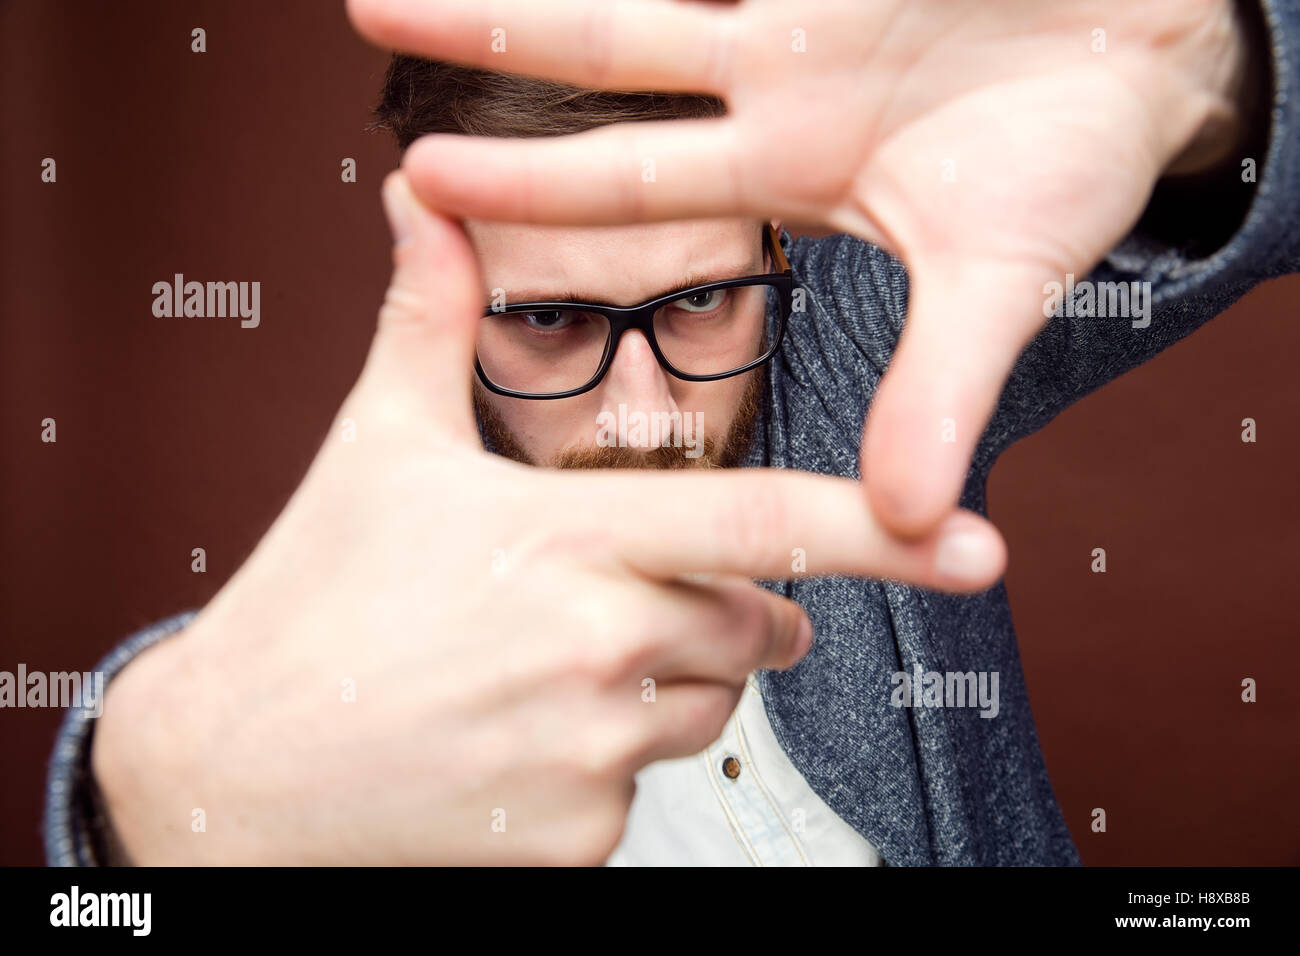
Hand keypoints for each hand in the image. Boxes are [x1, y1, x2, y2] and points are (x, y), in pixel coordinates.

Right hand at [92, 172, 1005, 864]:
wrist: (230, 772)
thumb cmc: (308, 607)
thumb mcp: (374, 449)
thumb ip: (426, 323)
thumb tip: (418, 208)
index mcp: (571, 538)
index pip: (766, 524)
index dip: (883, 531)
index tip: (978, 548)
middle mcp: (599, 645)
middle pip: (749, 628)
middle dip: (742, 615)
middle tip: (677, 605)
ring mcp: (590, 753)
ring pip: (704, 709)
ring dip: (672, 684)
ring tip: (561, 672)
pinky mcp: (574, 838)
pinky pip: (641, 792)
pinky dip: (603, 766)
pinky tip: (517, 741)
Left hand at [347, 0, 1252, 536]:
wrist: (1149, 67)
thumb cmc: (1074, 163)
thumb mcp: (996, 284)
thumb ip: (939, 391)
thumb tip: (911, 521)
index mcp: (791, 164)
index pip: (630, 179)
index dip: (527, 185)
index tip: (415, 182)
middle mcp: (777, 78)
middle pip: (605, 51)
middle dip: (492, 32)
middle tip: (367, 11)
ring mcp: (807, 1)